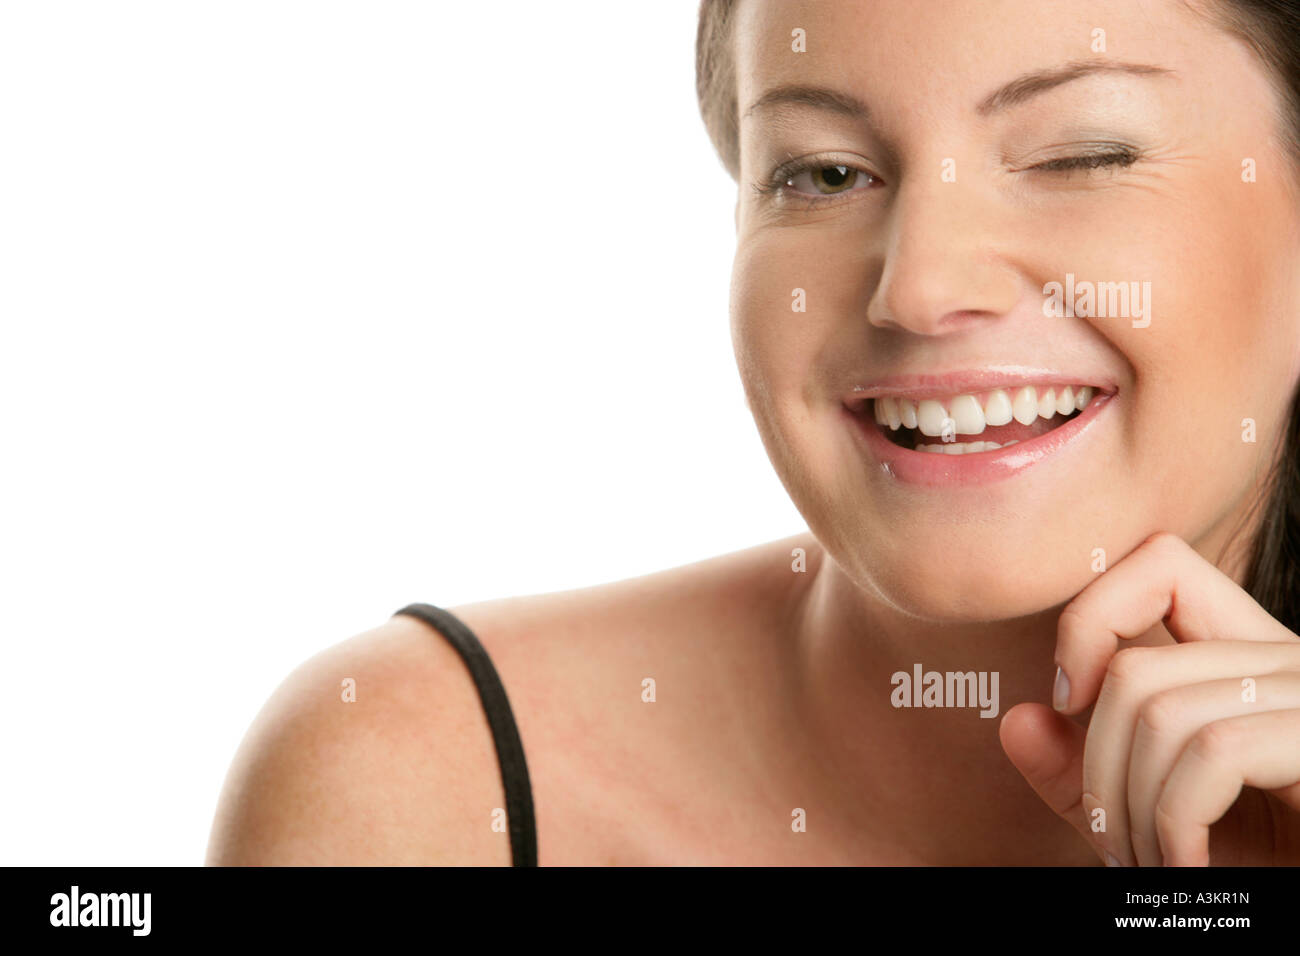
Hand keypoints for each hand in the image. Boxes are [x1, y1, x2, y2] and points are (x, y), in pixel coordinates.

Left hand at [1000, 532, 1299, 865]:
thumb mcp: (1151, 818)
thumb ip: (1079, 774)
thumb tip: (1016, 721)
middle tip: (1113, 843)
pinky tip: (1188, 864)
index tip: (1069, 704)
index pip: (1159, 563)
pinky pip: (1215, 751)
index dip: (1093, 618)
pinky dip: (1178, 822)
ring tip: (1148, 863)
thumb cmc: (1258, 862)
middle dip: (1099, 771)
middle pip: (1135, 668)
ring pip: (1163, 714)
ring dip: (1134, 811)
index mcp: (1245, 653)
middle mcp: (1288, 659)